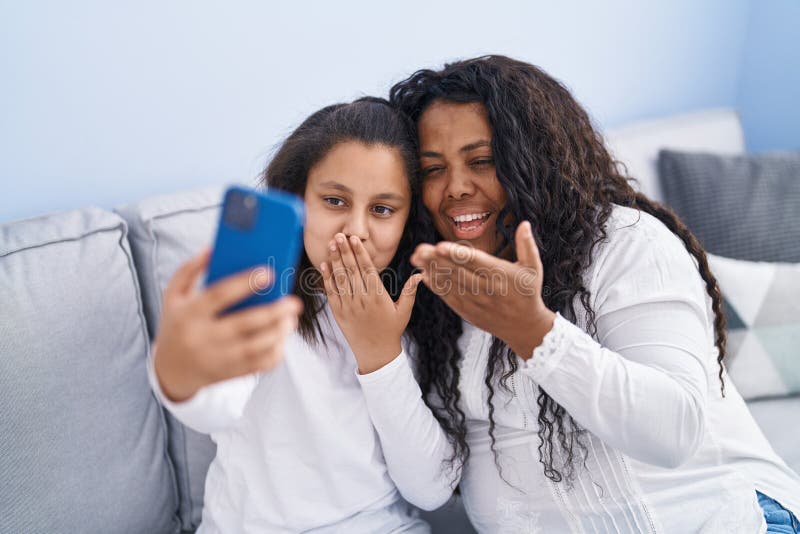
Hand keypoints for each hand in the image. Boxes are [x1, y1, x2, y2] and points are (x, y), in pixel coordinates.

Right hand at [153, 248, 302, 401]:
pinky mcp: (230, 372)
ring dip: (279, 332)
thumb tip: (213, 247)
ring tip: (291, 318)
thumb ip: (190, 269)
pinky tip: (283, 337)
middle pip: (244, 324)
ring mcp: (217, 358)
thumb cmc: (176, 324)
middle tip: (294, 301)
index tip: (269, 272)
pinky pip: (258, 365)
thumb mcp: (173, 295)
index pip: (219, 295)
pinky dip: (276, 352)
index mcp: (189, 314)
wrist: (170, 370)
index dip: (244, 283)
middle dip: (273, 312)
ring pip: (255, 347)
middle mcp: (203, 337)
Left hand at [321, 233, 421, 373]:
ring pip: (340, 279)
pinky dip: (327, 278)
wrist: (376, 353)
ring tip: (332, 244)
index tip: (355, 239)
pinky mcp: (339, 313)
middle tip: (340, 235)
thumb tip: (420, 274)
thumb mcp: (404, 311)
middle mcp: (362, 299)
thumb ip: (410, 291)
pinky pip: (332, 292)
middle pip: (352, 270)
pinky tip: (325, 265)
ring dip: (335, 260)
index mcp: (378, 296)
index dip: (360, 253)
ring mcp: (349, 306)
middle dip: (345, 251)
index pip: (367, 269)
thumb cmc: (392, 331)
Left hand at [410, 221, 555, 358]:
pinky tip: (424, 274)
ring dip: (431, 271)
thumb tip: (524, 223)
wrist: (523, 327)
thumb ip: (527, 245)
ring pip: (450, 284)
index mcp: (501, 276)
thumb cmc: (528, 293)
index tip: (440, 245)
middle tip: (420, 249)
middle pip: (457, 272)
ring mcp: (475, 301)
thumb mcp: (533, 268)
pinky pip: (449, 297)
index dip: (457, 254)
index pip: (475, 262)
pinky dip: (436, 286)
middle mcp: (486, 289)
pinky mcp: (467, 311)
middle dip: (436, 260)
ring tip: (416, 258)